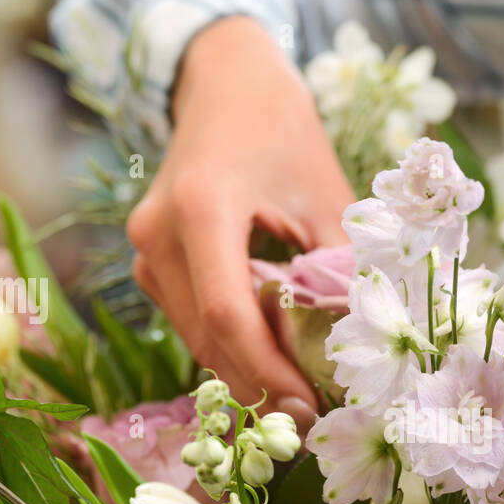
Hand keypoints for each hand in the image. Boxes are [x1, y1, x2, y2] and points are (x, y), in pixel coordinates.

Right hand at [127, 16, 355, 429]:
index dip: (268, 371)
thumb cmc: (284, 131)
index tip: (311, 405)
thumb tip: (356, 349)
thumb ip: (337, 270)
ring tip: (301, 399)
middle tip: (313, 419)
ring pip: (197, 337)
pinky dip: (233, 347)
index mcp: (201, 208)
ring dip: (247, 372)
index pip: (228, 314)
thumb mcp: (326, 195)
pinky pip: (194, 321)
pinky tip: (274, 363)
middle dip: (261, 384)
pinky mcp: (153, 264)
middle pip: (208, 337)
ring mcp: (147, 252)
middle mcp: (158, 235)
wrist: (226, 84)